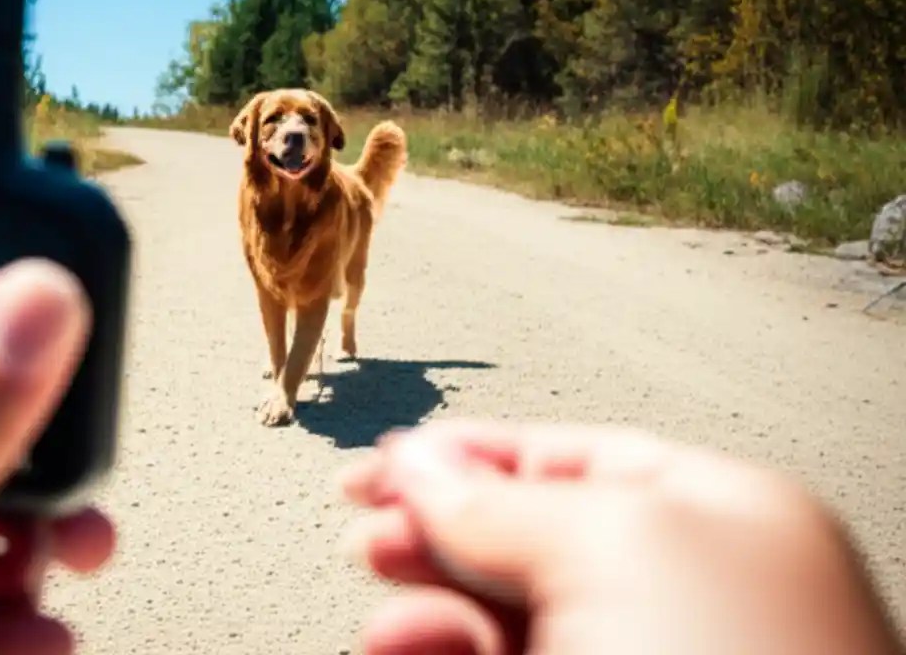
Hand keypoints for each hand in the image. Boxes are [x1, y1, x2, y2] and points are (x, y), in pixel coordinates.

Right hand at [340, 420, 901, 654]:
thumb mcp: (617, 543)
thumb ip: (506, 498)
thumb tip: (423, 464)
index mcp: (716, 520)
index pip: (568, 459)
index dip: (470, 455)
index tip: (388, 462)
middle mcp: (672, 596)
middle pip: (517, 538)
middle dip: (433, 531)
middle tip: (374, 531)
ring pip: (490, 617)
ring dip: (424, 607)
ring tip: (395, 625)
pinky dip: (433, 653)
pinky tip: (405, 650)